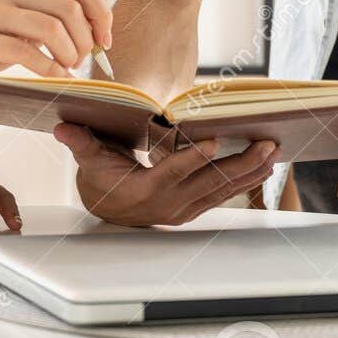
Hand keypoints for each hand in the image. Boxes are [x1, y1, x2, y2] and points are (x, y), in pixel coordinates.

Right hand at [0, 0, 112, 78]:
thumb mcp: (21, 25)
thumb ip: (50, 21)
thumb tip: (96, 36)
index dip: (101, 12)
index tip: (104, 41)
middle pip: (69, 7)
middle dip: (85, 38)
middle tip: (83, 61)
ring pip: (51, 26)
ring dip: (69, 53)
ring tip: (68, 69)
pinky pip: (26, 51)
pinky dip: (50, 69)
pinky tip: (57, 80)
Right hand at [53, 124, 277, 226]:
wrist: (108, 210)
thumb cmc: (101, 178)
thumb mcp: (89, 160)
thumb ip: (80, 142)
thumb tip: (63, 126)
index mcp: (143, 191)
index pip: (171, 172)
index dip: (193, 157)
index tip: (216, 140)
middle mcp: (168, 204)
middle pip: (209, 183)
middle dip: (241, 163)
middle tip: (266, 143)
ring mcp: (185, 209)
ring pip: (223, 190)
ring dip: (251, 171)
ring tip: (274, 151)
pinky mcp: (195, 209)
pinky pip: (225, 194)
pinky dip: (247, 179)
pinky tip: (266, 164)